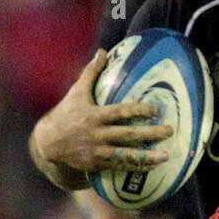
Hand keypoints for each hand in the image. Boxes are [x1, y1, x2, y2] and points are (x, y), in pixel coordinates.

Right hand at [31, 50, 174, 184]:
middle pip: (128, 134)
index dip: (138, 110)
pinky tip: (152, 167)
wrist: (48, 143)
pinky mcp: (97, 164)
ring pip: (126, 154)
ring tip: (166, 156)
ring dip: (147, 156)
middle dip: (150, 133)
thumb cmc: (66, 113)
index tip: (156, 109)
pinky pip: (119, 166)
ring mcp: (97, 151)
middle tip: (170, 130)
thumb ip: (91, 72)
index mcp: (95, 115)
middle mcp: (97, 134)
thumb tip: (103, 51)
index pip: (120, 112)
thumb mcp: (77, 92)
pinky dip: (135, 167)